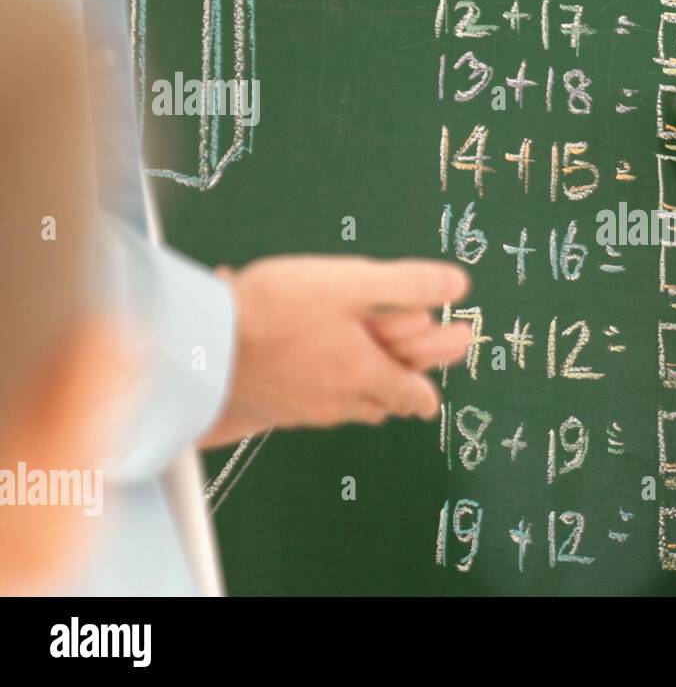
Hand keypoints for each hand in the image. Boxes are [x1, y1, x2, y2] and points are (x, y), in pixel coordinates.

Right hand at [202, 256, 472, 446]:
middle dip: (400, 389)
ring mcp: (303, 411)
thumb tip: (459, 286)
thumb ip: (409, 285)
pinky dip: (329, 393)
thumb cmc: (275, 308)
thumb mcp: (352, 283)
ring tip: (367, 370)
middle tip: (409, 370)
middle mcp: (339, 402)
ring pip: (350, 410)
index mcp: (366, 376)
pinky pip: (316, 408)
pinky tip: (318, 372)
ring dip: (365, 393)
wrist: (199, 342)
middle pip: (384, 407)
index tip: (435, 388)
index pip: (414, 396)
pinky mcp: (274, 410)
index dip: (428, 391)